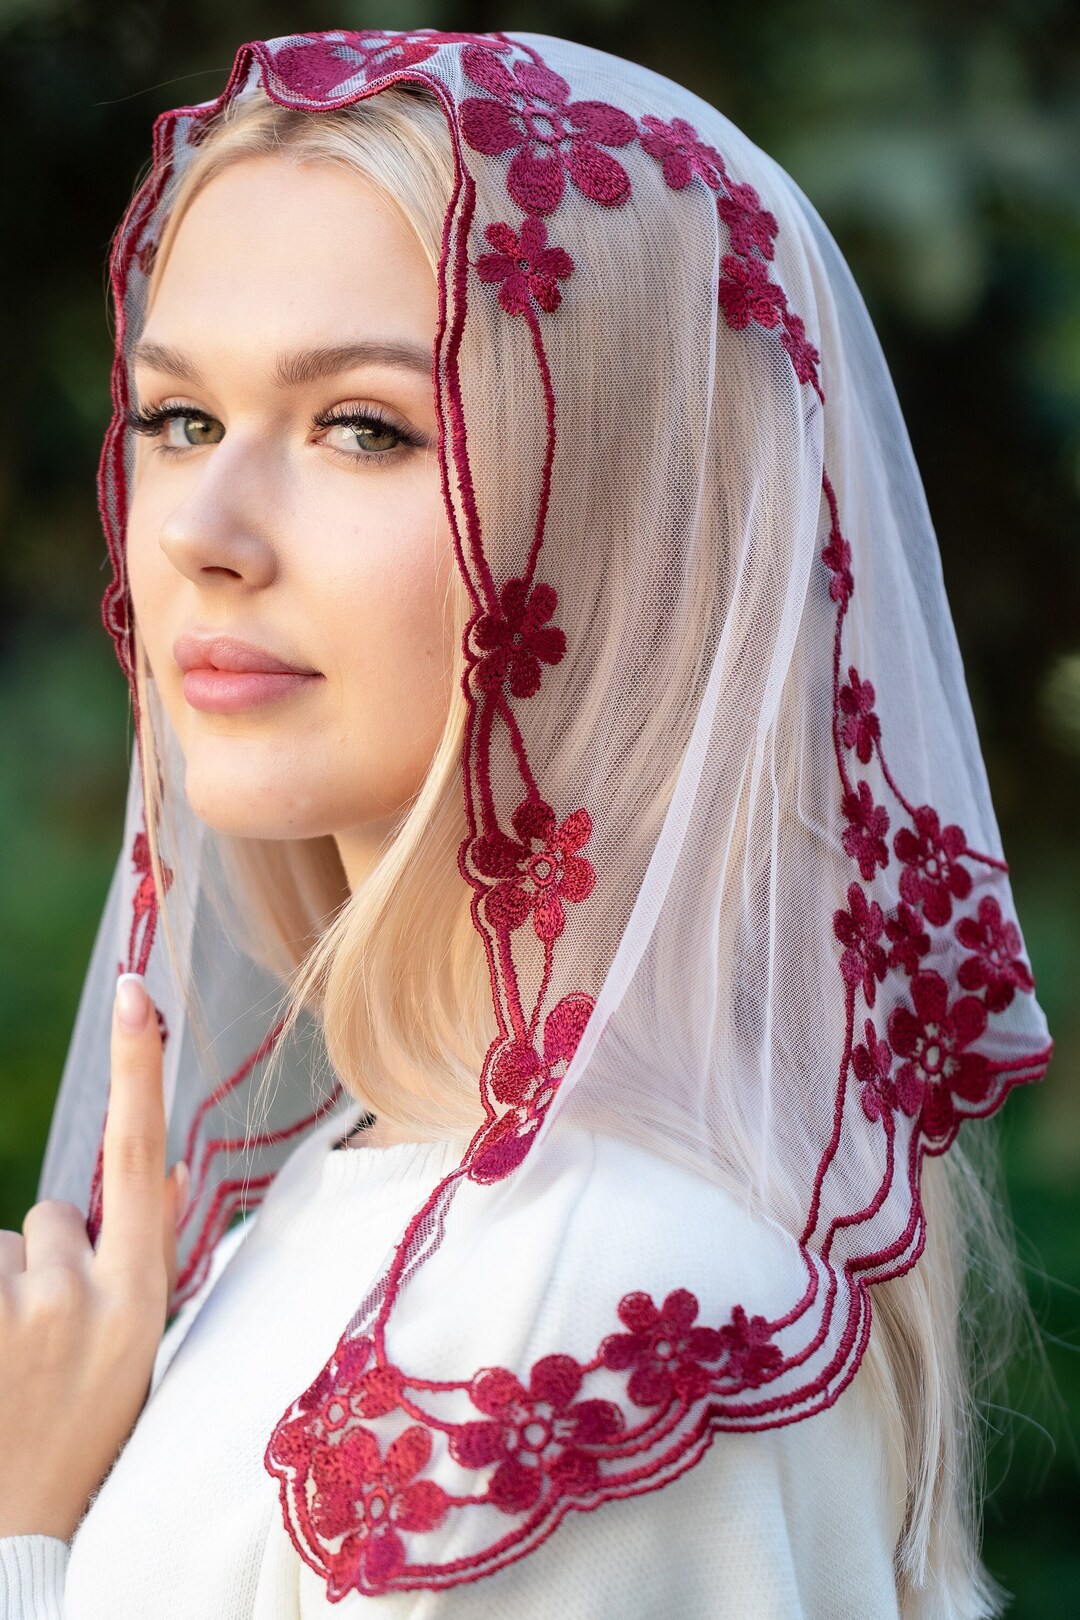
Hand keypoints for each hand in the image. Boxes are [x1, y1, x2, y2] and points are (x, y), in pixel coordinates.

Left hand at [0, 973, 188, 1540]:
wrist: (18, 1532)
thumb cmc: (86, 1434)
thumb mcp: (138, 1350)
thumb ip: (143, 1259)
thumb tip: (163, 1173)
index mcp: (139, 1297)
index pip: (142, 1154)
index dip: (139, 1068)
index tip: (134, 992)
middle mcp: (77, 1295)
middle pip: (52, 1216)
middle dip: (48, 1260)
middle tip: (46, 1347)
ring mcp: (12, 1313)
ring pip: (4, 1250)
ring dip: (3, 1293)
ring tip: (11, 1367)